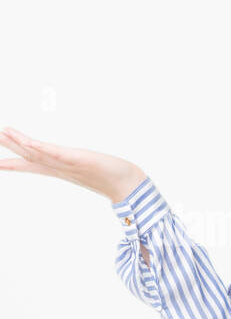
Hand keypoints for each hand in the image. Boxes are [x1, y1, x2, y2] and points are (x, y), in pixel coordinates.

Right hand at [0, 126, 145, 202]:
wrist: (129, 185)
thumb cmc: (112, 178)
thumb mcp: (90, 171)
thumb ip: (80, 169)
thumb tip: (77, 166)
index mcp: (61, 169)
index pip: (32, 165)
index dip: (14, 164)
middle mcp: (60, 167)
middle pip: (29, 156)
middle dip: (10, 148)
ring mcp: (66, 164)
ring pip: (36, 152)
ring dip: (17, 142)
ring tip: (2, 133)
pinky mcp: (75, 159)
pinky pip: (52, 151)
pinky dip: (36, 146)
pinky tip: (23, 139)